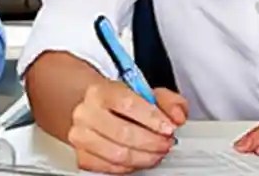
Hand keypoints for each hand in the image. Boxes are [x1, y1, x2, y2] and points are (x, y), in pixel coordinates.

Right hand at [67, 81, 186, 173]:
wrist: (91, 109)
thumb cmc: (118, 102)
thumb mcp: (144, 92)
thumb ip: (168, 100)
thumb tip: (177, 116)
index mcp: (100, 91)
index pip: (127, 104)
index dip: (152, 119)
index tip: (169, 128)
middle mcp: (86, 113)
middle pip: (123, 133)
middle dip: (152, 142)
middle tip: (166, 143)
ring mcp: (81, 136)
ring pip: (118, 155)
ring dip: (145, 157)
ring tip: (157, 153)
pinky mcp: (82, 156)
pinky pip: (110, 168)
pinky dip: (130, 167)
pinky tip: (139, 159)